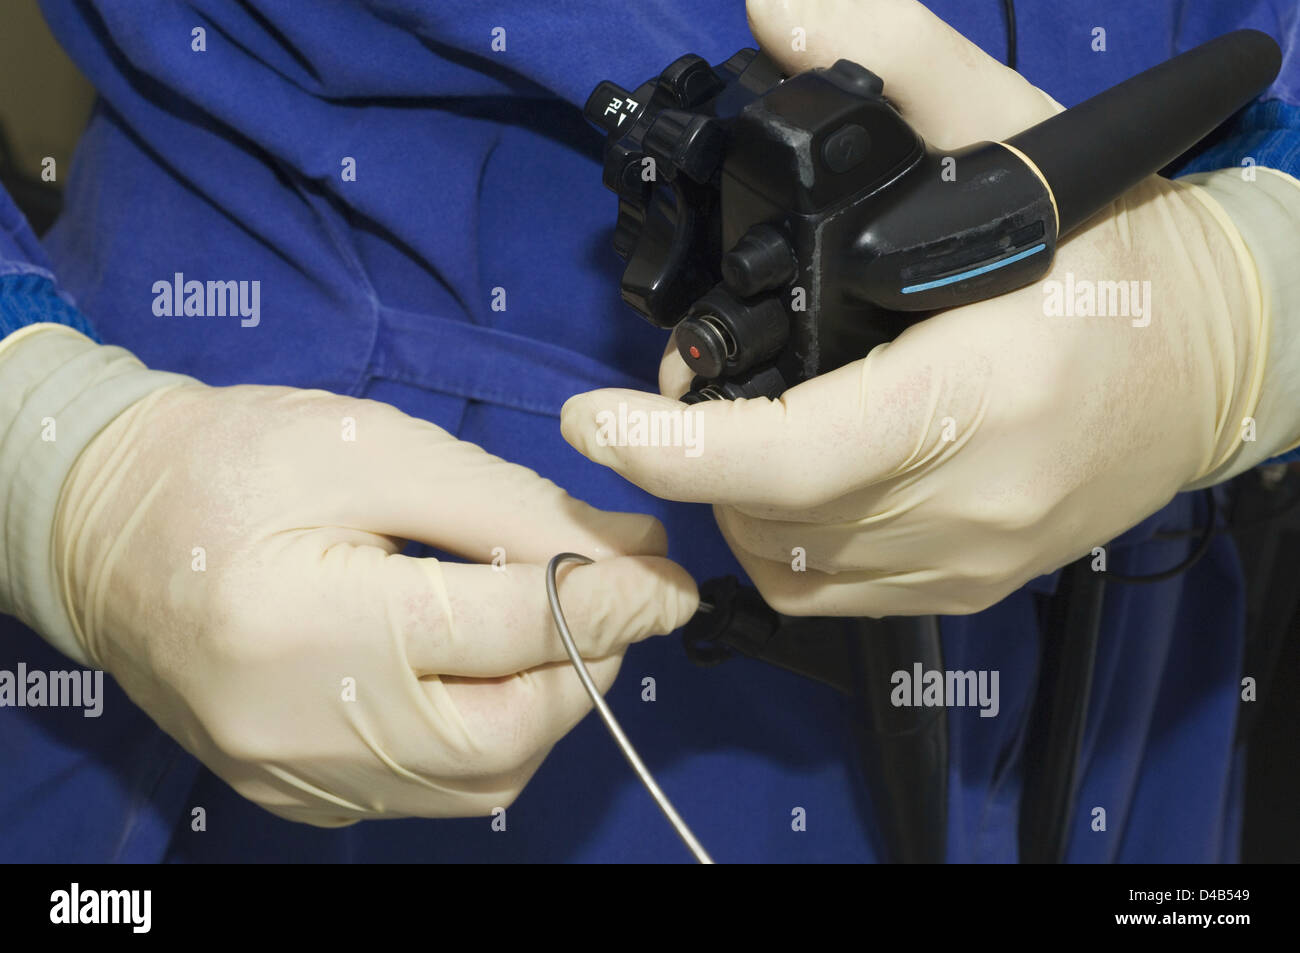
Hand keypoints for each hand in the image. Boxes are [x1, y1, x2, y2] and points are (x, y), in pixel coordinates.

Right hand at [54, 381, 695, 824]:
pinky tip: (492, 674)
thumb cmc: (235, 460)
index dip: (609, 600)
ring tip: (560, 631)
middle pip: (504, 735)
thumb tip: (630, 548)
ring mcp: (293, 775)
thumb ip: (509, 506)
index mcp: (306, 621)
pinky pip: (431, 793)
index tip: (670, 577)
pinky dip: (490, 737)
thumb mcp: (375, 449)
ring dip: (548, 707)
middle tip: (619, 605)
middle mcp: (296, 726)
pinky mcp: (295, 792)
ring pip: (479, 781)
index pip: (505, 630)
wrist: (107, 521)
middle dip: (588, 668)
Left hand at [561, 0, 1289, 616]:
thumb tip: (782, 11)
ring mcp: (971, 556)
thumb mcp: (1021, 139)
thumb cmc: (1123, 257)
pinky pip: (831, 595)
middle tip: (670, 404)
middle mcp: (973, 496)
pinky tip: (781, 490)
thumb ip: (902, 66)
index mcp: (979, 391)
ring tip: (727, 441)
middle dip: (688, 465)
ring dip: (728, 507)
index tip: (593, 416)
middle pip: (771, 515)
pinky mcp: (970, 585)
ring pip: (789, 568)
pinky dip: (778, 547)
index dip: (674, 450)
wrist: (1220, 360)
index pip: (796, 455)